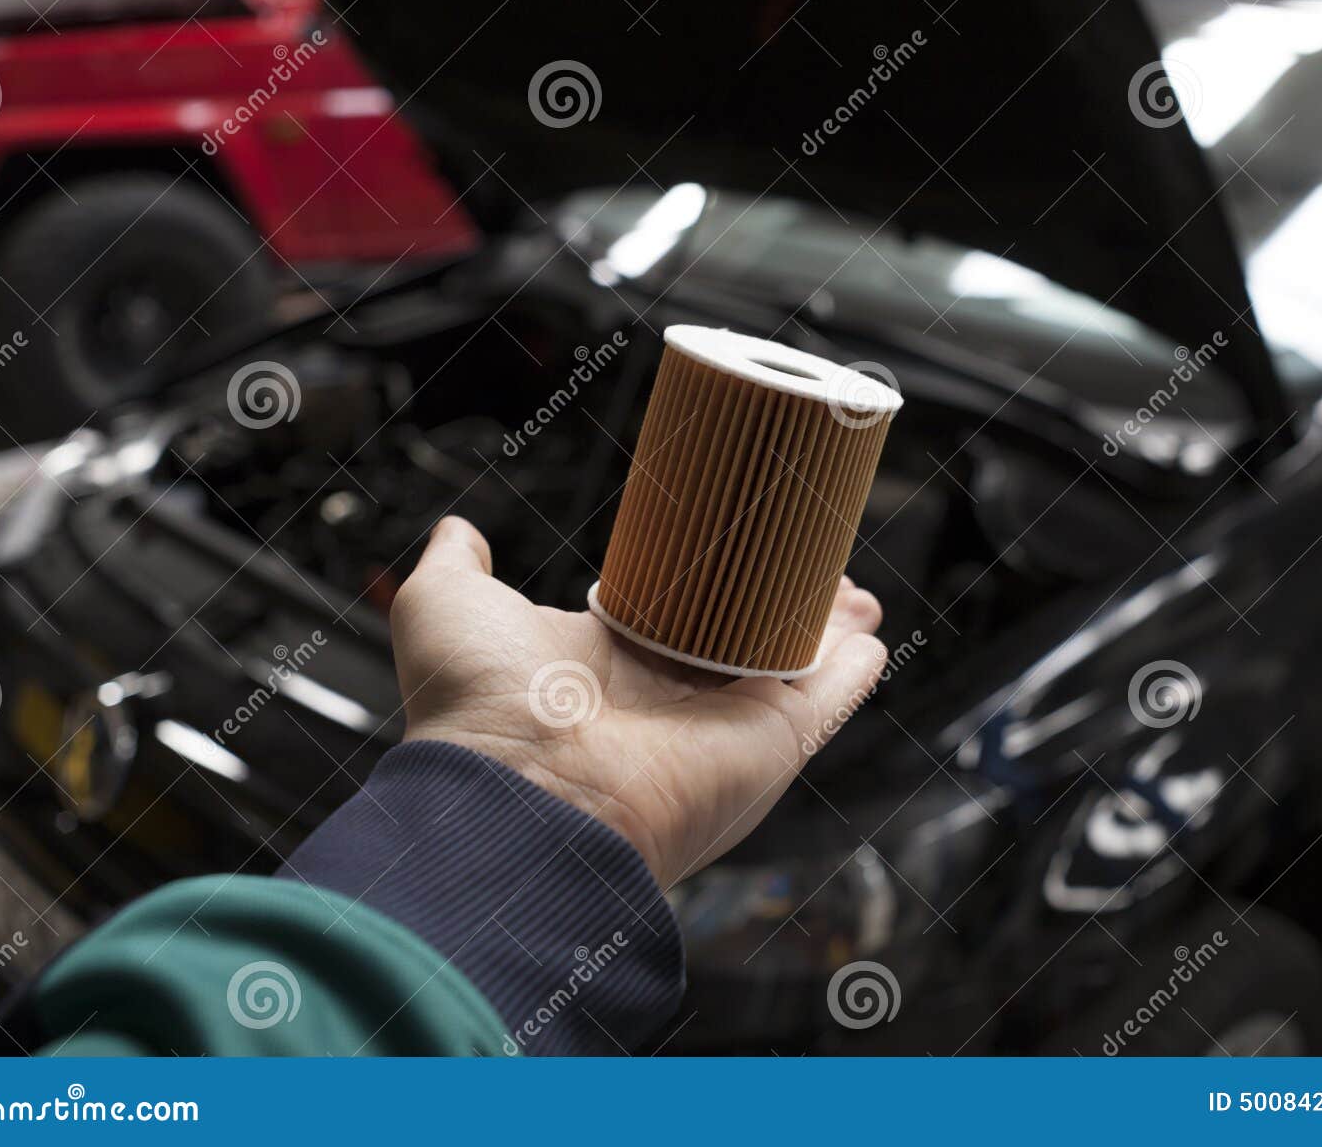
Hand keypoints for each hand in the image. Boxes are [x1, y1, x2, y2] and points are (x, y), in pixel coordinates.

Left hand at [390, 516, 887, 886]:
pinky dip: (856, 671)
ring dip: (829, 626)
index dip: (710, 580)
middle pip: (747, 640)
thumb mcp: (448, 607)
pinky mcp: (771, 746)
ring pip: (796, 665)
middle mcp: (672, 700)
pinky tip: (873, 639)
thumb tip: (458, 529)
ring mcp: (726, 725)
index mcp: (611, 665)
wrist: (521, 793)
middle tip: (807, 555)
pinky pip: (829, 702)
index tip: (731, 542)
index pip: (677, 616)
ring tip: (853, 587)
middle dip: (782, 603)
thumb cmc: (477, 711)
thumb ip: (455, 563)